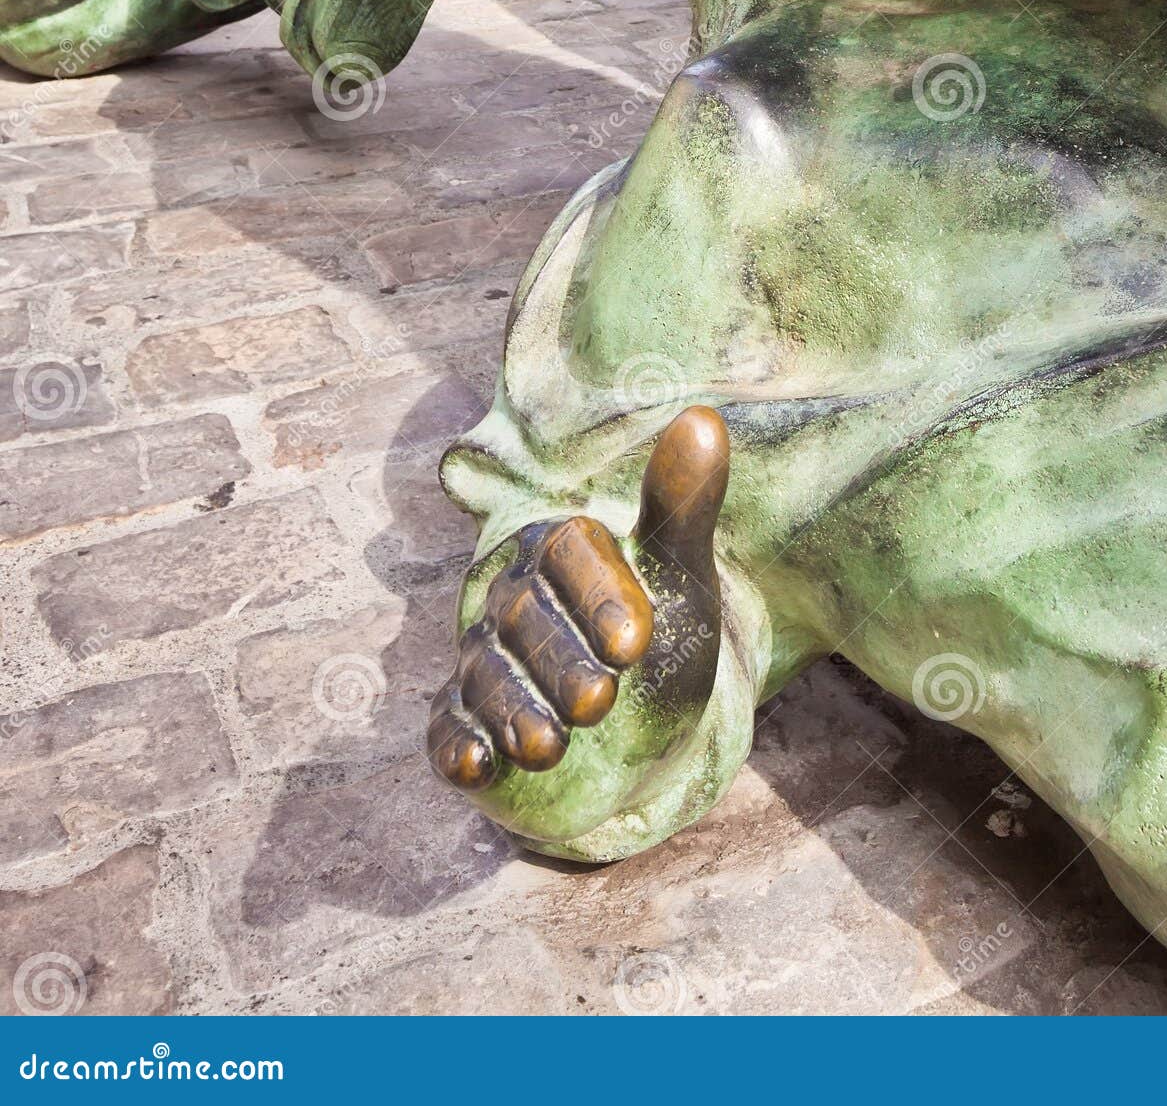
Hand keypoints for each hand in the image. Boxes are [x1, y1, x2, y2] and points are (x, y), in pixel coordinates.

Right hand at [428, 407, 729, 790]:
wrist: (648, 735)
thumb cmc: (664, 641)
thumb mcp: (684, 577)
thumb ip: (685, 505)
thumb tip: (703, 418)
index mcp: (564, 551)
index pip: (568, 551)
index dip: (598, 595)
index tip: (636, 644)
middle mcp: (514, 600)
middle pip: (523, 617)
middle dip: (558, 662)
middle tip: (598, 702)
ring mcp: (487, 665)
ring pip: (486, 676)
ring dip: (513, 710)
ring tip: (549, 747)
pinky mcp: (467, 727)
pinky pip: (447, 731)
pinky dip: (456, 747)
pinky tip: (475, 765)